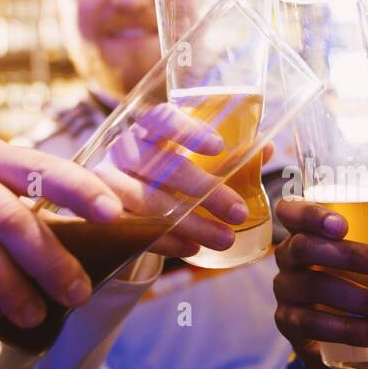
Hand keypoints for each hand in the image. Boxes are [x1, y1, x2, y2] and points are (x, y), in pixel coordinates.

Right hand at [101, 102, 249, 258]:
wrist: (108, 204)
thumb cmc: (159, 175)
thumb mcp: (187, 162)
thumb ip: (223, 156)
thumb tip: (266, 149)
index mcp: (147, 131)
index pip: (162, 118)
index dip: (188, 130)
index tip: (218, 147)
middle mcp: (124, 151)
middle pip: (161, 165)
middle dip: (203, 189)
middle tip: (239, 212)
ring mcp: (108, 183)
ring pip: (147, 201)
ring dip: (190, 222)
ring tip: (225, 238)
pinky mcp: (101, 216)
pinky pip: (134, 231)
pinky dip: (166, 242)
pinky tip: (192, 250)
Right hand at [272, 198, 367, 368]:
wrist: (342, 335)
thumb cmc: (361, 278)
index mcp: (304, 230)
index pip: (290, 211)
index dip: (310, 214)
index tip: (343, 226)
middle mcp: (287, 258)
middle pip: (305, 248)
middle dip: (350, 256)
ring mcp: (285, 292)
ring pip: (314, 289)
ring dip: (359, 300)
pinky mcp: (289, 325)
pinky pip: (314, 326)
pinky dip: (348, 330)